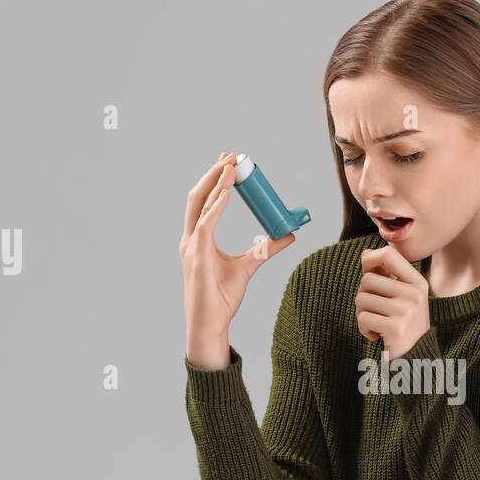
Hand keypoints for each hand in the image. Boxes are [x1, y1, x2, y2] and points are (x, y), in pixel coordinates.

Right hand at [181, 151, 296, 366]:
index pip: (205, 201)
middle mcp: (190, 239)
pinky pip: (205, 226)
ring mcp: (190, 247)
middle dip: (214, 173)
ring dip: (215, 183)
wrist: (211, 325)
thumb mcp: (249, 266)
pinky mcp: (195, 258)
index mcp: (198, 239)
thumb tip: (288, 235)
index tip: (230, 162)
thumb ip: (266, 249)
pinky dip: (216, 207)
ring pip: (199, 205)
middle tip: (232, 155)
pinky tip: (227, 193)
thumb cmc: (221, 299)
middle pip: (198, 196)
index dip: (216, 180)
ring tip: (230, 166)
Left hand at [355, 245, 430, 358]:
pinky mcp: (396, 328)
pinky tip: (376, 336)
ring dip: (361, 314)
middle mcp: (414, 294)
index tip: (367, 271)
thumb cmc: (404, 325)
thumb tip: (366, 254)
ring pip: (362, 299)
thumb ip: (387, 276)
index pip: (389, 254)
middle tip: (373, 311)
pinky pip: (364, 318)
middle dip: (363, 296)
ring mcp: (406, 310)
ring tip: (375, 324)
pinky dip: (364, 329)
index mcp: (417, 282)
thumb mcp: (402, 297)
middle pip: (367, 280)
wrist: (416, 358)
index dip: (370, 259)